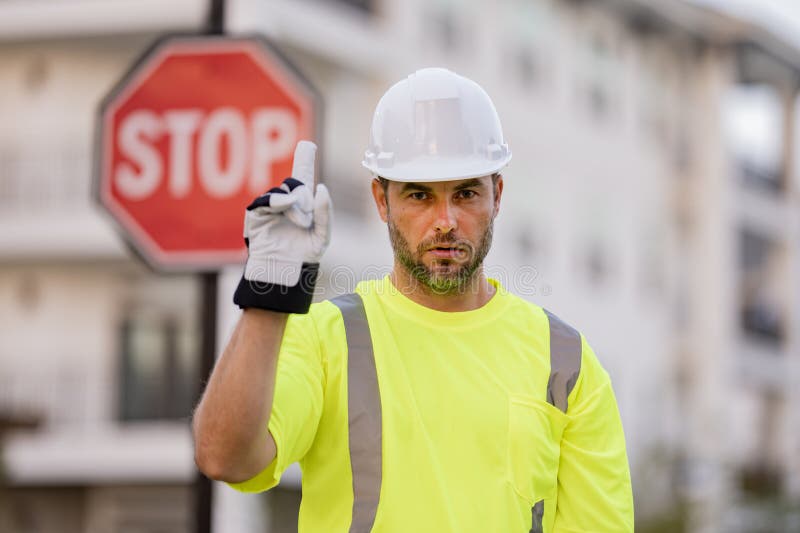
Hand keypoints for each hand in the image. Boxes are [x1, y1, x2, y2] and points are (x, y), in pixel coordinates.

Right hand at [233, 141, 331, 312]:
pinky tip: (283, 209)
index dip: (304, 159)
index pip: (304, 176)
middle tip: (305, 217)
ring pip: (282, 190)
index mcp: (303, 204)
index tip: (308, 144)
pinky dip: (277, 201)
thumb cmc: (303, 256)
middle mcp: (286, 202)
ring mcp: (270, 207)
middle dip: (303, 197)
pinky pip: (266, 199)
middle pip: (295, 181)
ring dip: (293, 204)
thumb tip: (319, 187)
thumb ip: (325, 212)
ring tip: (297, 222)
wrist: (283, 271)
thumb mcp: (322, 235)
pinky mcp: (256, 213)